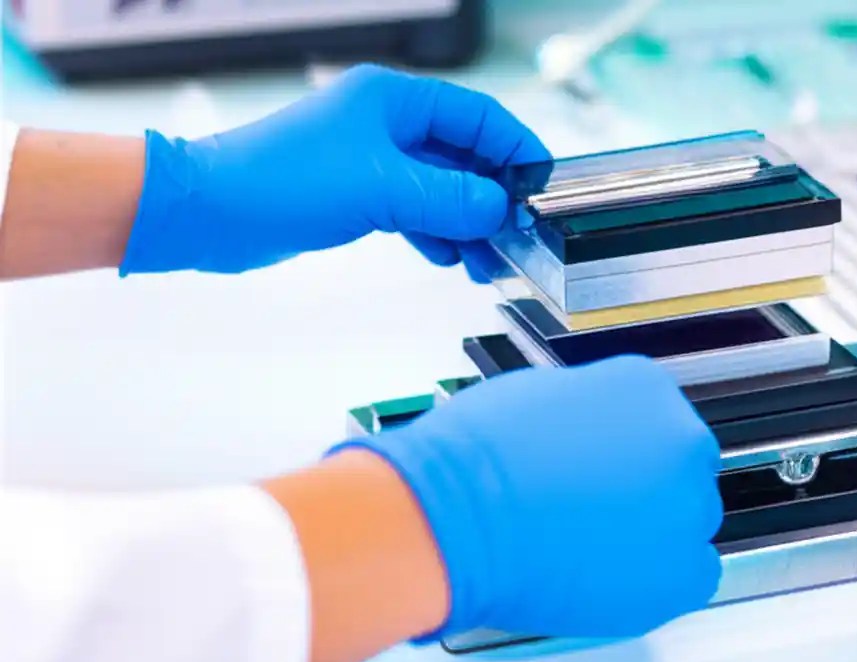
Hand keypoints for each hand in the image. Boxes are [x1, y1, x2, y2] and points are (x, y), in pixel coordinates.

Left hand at [120, 64, 549, 277]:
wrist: (209, 214)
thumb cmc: (282, 182)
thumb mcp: (382, 190)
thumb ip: (449, 199)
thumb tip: (498, 207)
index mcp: (394, 100)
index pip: (477, 117)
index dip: (515, 148)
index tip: (542, 183)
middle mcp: (386, 124)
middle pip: (463, 157)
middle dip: (491, 198)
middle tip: (517, 236)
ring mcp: (371, 160)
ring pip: (440, 190)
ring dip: (466, 224)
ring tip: (487, 262)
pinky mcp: (356, 194)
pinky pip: (414, 211)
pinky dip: (435, 234)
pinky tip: (449, 258)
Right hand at [330, 355, 723, 639]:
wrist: (460, 518)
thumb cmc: (478, 457)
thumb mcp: (541, 395)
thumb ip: (589, 416)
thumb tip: (588, 436)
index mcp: (648, 388)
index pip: (662, 427)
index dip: (627, 459)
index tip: (601, 477)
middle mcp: (682, 440)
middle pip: (681, 475)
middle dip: (645, 495)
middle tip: (591, 517)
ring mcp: (689, 506)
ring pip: (686, 527)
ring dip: (650, 538)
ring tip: (587, 550)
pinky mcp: (683, 571)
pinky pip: (691, 578)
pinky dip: (654, 583)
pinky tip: (607, 579)